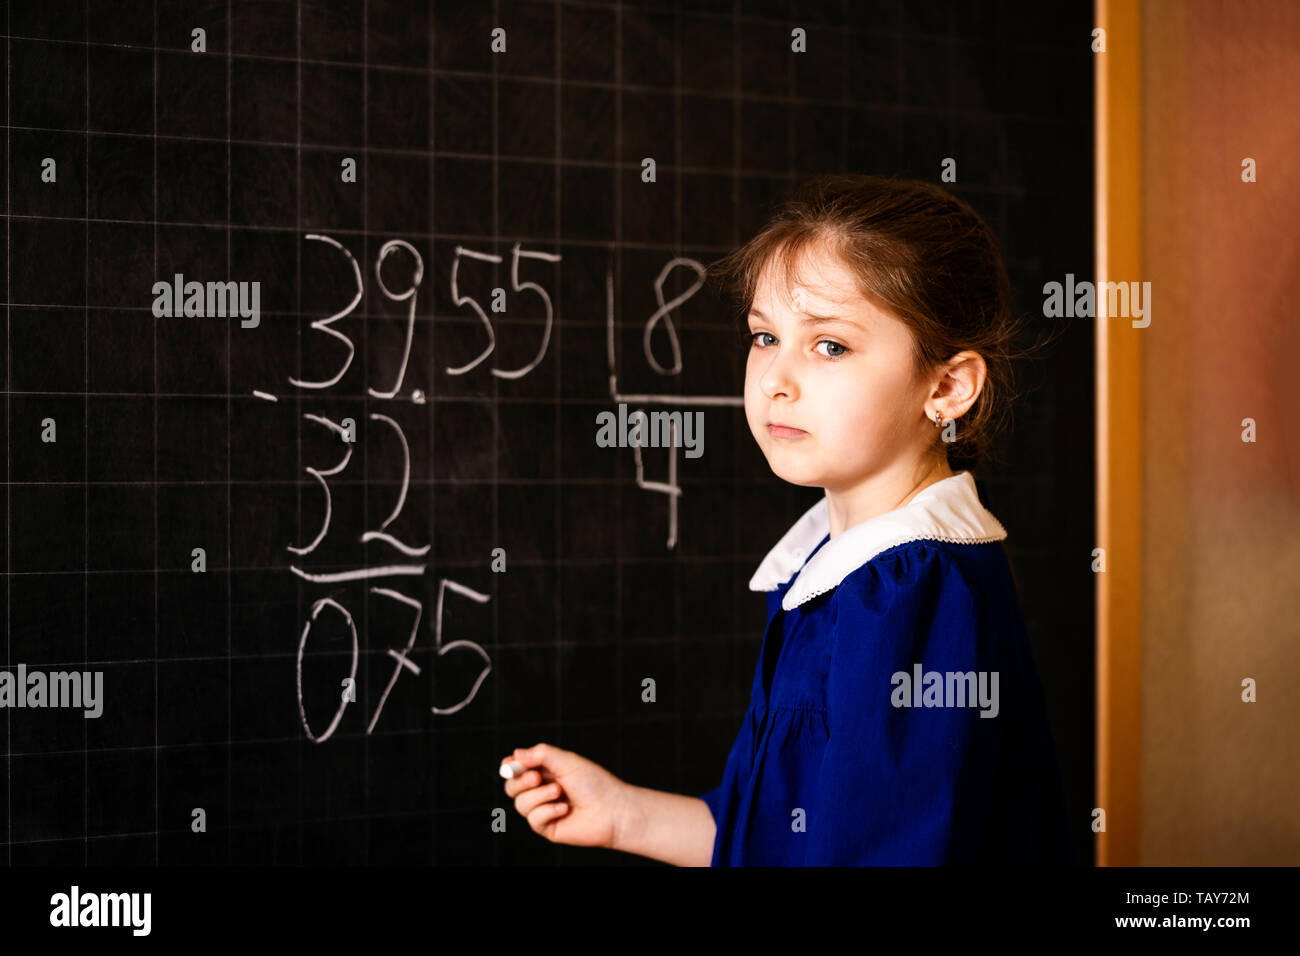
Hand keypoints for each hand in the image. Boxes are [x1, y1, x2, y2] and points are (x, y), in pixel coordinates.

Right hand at [501, 742, 627, 848]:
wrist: (611, 810)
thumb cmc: (594, 784)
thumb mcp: (567, 761)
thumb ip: (540, 754)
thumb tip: (515, 754)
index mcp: (546, 772)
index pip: (518, 768)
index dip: (510, 766)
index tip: (509, 763)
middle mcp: (542, 790)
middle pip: (512, 787)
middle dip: (520, 781)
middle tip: (537, 778)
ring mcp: (543, 809)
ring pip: (520, 804)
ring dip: (539, 796)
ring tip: (559, 792)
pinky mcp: (547, 827)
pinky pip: (533, 819)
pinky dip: (548, 811)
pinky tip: (564, 809)